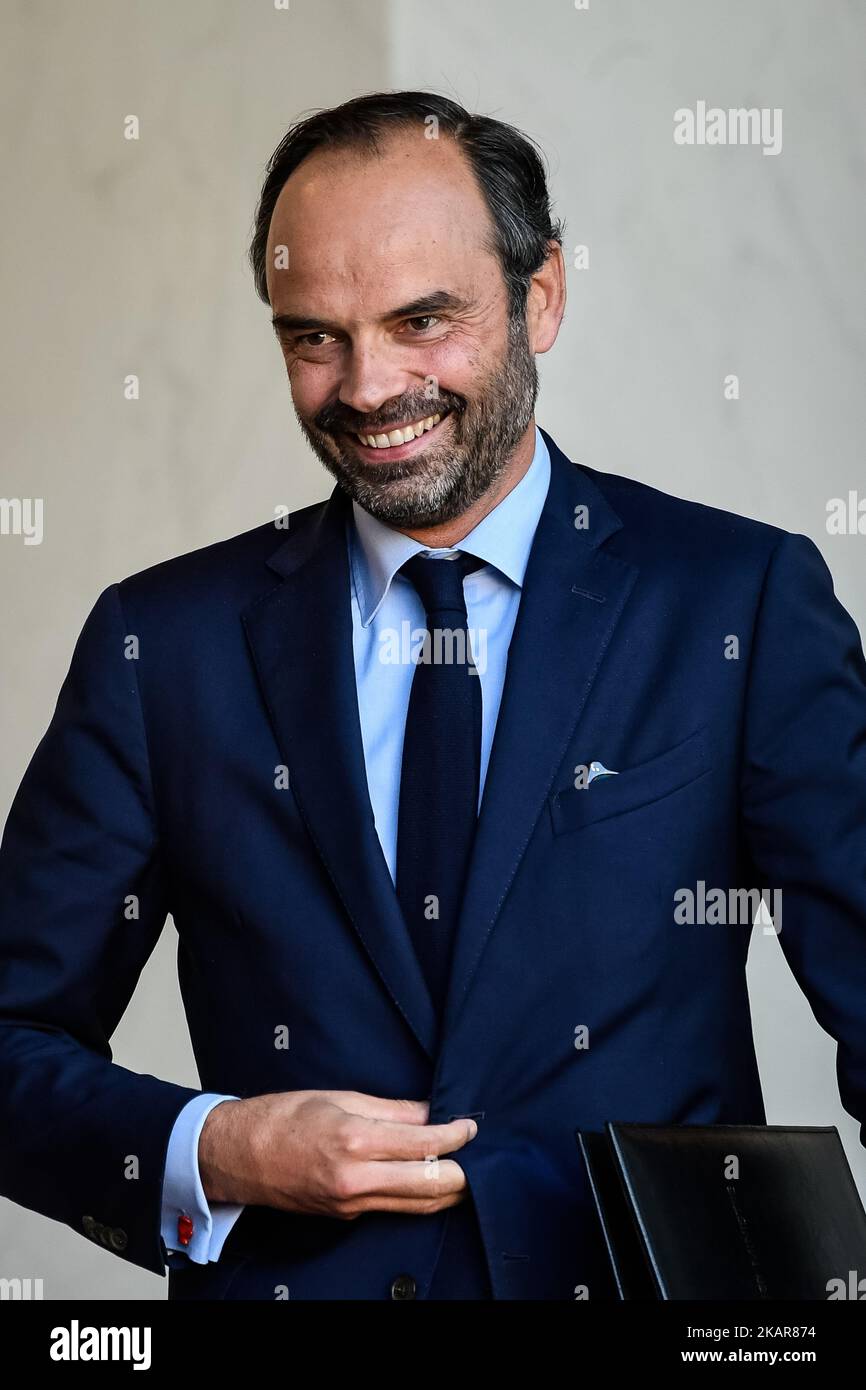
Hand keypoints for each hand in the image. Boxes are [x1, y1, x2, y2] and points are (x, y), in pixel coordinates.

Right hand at [198, 1090, 476, 1218]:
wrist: (238, 1155)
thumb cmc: (283, 1118)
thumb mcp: (339, 1097)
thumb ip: (392, 1109)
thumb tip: (431, 1112)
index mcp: (355, 1140)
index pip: (426, 1144)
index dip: (457, 1134)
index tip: (470, 1125)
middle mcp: (356, 1178)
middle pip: (432, 1184)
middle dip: (464, 1170)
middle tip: (478, 1150)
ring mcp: (352, 1202)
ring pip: (419, 1205)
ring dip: (449, 1189)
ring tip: (465, 1167)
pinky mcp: (347, 1215)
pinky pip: (395, 1208)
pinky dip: (420, 1196)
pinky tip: (431, 1179)